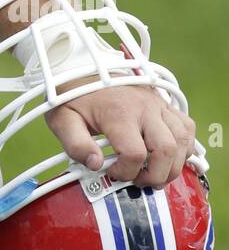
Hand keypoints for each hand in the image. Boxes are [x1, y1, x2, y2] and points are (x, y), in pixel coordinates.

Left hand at [43, 76, 196, 187]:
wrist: (82, 69)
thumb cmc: (74, 97)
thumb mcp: (63, 119)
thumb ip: (75, 144)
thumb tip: (96, 165)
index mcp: (119, 112)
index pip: (135, 154)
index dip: (126, 172)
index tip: (112, 172)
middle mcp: (144, 107)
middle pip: (166, 149)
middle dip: (156, 175)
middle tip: (139, 180)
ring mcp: (157, 104)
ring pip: (182, 140)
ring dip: (173, 164)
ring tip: (153, 172)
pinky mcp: (164, 103)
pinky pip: (187, 127)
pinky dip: (183, 146)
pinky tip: (168, 156)